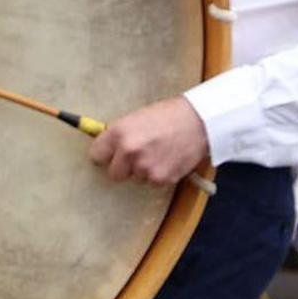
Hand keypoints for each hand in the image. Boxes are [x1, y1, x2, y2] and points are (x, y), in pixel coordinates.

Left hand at [86, 96, 210, 186]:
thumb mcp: (137, 118)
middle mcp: (129, 151)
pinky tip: (168, 159)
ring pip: (135, 178)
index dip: (105, 155)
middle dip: (124, 167)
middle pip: (114, 173)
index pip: (95, 156)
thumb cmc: (169, 116)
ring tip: (159, 152)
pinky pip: (152, 183)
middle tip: (140, 154)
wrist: (201, 120)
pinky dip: (159, 175)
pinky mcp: (160, 178)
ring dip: (143, 170)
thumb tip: (102, 148)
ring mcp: (145, 167)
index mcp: (119, 133)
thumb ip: (119, 135)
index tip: (111, 155)